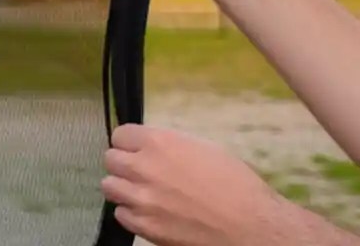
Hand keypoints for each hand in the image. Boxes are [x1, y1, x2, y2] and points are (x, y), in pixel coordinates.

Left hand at [101, 125, 289, 245]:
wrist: (250, 226)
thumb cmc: (236, 184)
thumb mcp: (202, 148)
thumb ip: (169, 145)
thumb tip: (152, 147)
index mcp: (159, 143)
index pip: (120, 134)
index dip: (130, 142)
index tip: (136, 148)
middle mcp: (143, 168)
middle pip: (110, 159)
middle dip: (124, 163)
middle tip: (140, 171)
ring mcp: (141, 199)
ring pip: (110, 186)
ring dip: (123, 187)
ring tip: (142, 191)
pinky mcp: (144, 226)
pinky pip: (121, 214)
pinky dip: (131, 212)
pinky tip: (149, 212)